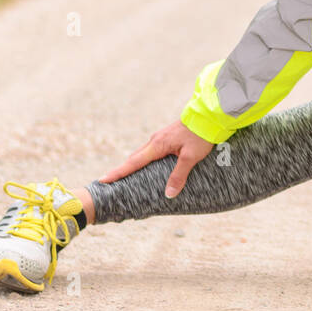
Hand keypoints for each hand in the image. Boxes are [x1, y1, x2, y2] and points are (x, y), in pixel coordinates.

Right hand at [99, 119, 214, 198]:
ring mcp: (160, 137)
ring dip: (133, 164)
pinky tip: (148, 165)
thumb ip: (179, 175)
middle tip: (109, 182)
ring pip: (143, 153)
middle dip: (122, 170)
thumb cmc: (200, 135)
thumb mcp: (191, 157)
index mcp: (157, 145)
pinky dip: (144, 159)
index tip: (102, 180)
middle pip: (134, 158)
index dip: (118, 173)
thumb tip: (168, 194)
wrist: (209, 116)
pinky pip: (151, 150)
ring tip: (125, 176)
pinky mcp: (167, 136)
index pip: (133, 162)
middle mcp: (155, 140)